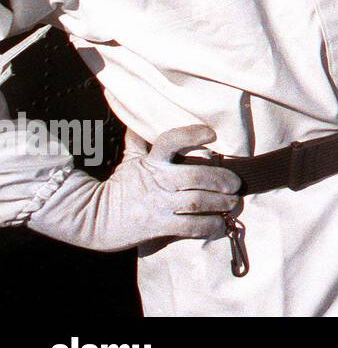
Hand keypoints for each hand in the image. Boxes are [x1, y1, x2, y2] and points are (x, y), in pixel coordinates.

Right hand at [27, 125, 241, 251]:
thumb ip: (140, 142)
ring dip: (220, 203)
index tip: (211, 134)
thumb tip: (141, 120)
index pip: (170, 141)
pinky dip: (209, 226)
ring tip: (233, 202)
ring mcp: (158, 205)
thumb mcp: (130, 161)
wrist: (92, 219)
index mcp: (151, 162)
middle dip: (221, 179)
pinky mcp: (158, 227)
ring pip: (197, 202)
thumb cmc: (118, 187)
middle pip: (196, 176)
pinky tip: (220, 225)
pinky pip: (190, 226)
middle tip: (236, 184)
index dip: (191, 135)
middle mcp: (158, 181)